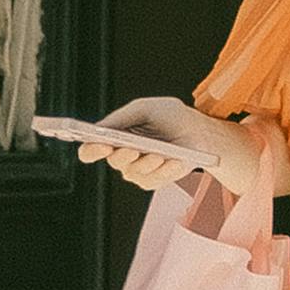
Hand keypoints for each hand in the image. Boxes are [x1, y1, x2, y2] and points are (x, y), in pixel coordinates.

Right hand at [76, 92, 255, 197]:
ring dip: (147, 163)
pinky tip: (175, 161)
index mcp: (113, 137)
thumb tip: (102, 128)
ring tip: (160, 155)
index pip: (90, 149)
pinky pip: (153, 180)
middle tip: (132, 150)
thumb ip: (123, 117)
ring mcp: (137, 170)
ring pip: (134, 172)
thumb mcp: (146, 108)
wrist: (199, 131)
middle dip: (122, 155)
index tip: (100, 144)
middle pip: (113, 161)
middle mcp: (121, 156)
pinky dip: (165, 170)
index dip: (91, 149)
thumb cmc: (170, 117)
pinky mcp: (154, 180)